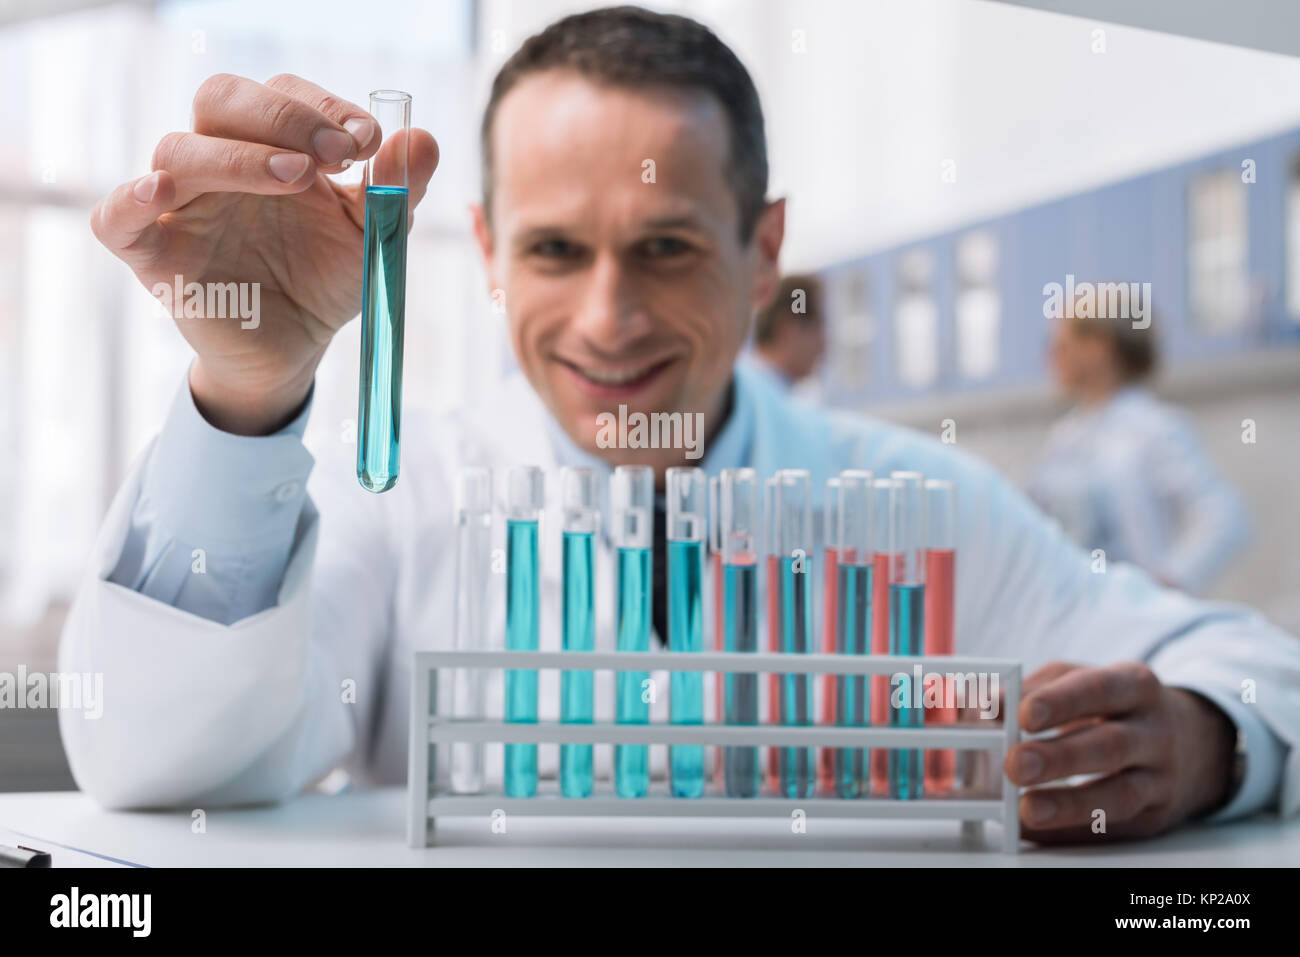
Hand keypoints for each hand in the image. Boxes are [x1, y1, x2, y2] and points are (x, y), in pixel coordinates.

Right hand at [90, 73, 438, 433]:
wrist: (296, 349)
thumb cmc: (325, 279)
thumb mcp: (372, 234)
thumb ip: (397, 189)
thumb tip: (421, 139)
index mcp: (272, 146)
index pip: (283, 95)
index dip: (323, 107)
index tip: (370, 139)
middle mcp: (221, 163)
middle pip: (222, 99)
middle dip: (283, 117)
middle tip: (338, 153)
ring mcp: (182, 205)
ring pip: (179, 150)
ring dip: (238, 155)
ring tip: (299, 178)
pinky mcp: (153, 254)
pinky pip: (117, 218)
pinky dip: (132, 199)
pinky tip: (162, 192)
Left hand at [1003, 661, 1236, 842]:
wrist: (1194, 743)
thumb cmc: (1115, 706)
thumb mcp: (1083, 682)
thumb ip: (1031, 689)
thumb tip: (977, 705)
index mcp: (1134, 685)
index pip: (1099, 689)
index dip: (1062, 702)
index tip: (1024, 713)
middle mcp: (1154, 732)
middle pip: (1110, 746)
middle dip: (1061, 757)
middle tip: (1014, 764)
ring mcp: (1160, 778)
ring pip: (1120, 795)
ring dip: (1069, 805)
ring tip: (1026, 809)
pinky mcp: (1155, 817)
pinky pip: (1112, 829)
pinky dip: (1070, 832)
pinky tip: (1033, 831)